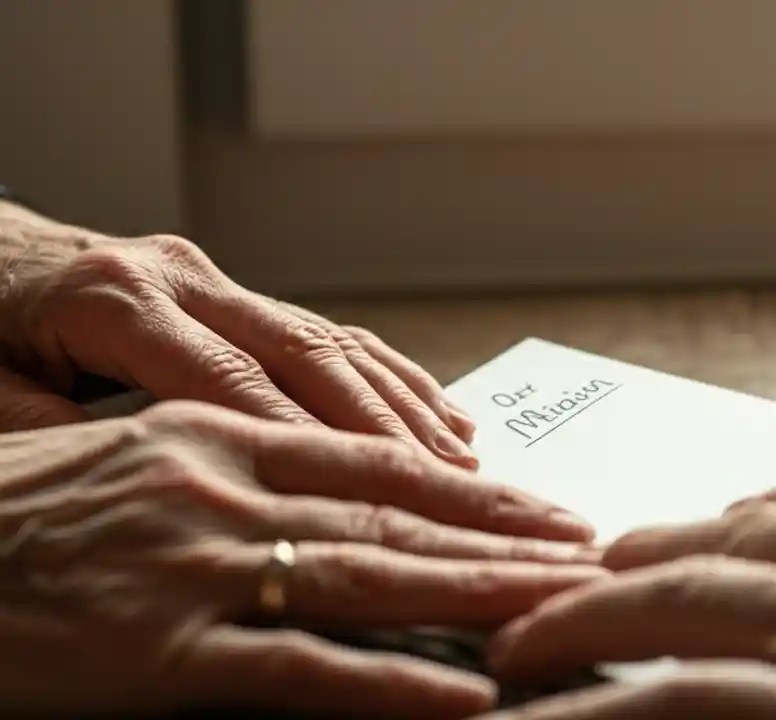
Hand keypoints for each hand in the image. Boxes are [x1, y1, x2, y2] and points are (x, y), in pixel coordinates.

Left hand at [0, 201, 477, 466]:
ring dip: (400, 402)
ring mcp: (214, 280)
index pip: (228, 380)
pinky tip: (437, 412)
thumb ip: (58, 437)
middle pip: (303, 352)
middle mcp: (181, 277)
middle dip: (379, 423)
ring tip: (460, 459)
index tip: (365, 491)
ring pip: (328, 340)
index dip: (301, 437)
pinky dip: (388, 375)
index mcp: (117, 300)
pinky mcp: (233, 291)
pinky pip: (327, 332)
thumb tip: (150, 490)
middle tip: (444, 482)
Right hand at [0, 400, 601, 717]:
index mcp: (218, 434)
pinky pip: (299, 670)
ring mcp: (193, 568)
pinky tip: (461, 694)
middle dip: (504, 541)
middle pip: (397, 516)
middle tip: (587, 555)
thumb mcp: (135, 458)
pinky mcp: (157, 654)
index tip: (546, 507)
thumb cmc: (17, 508)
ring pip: (369, 579)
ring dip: (477, 596)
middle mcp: (220, 488)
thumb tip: (343, 495)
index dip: (474, 488)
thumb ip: (242, 469)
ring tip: (560, 609)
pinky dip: (388, 684)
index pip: (377, 461)